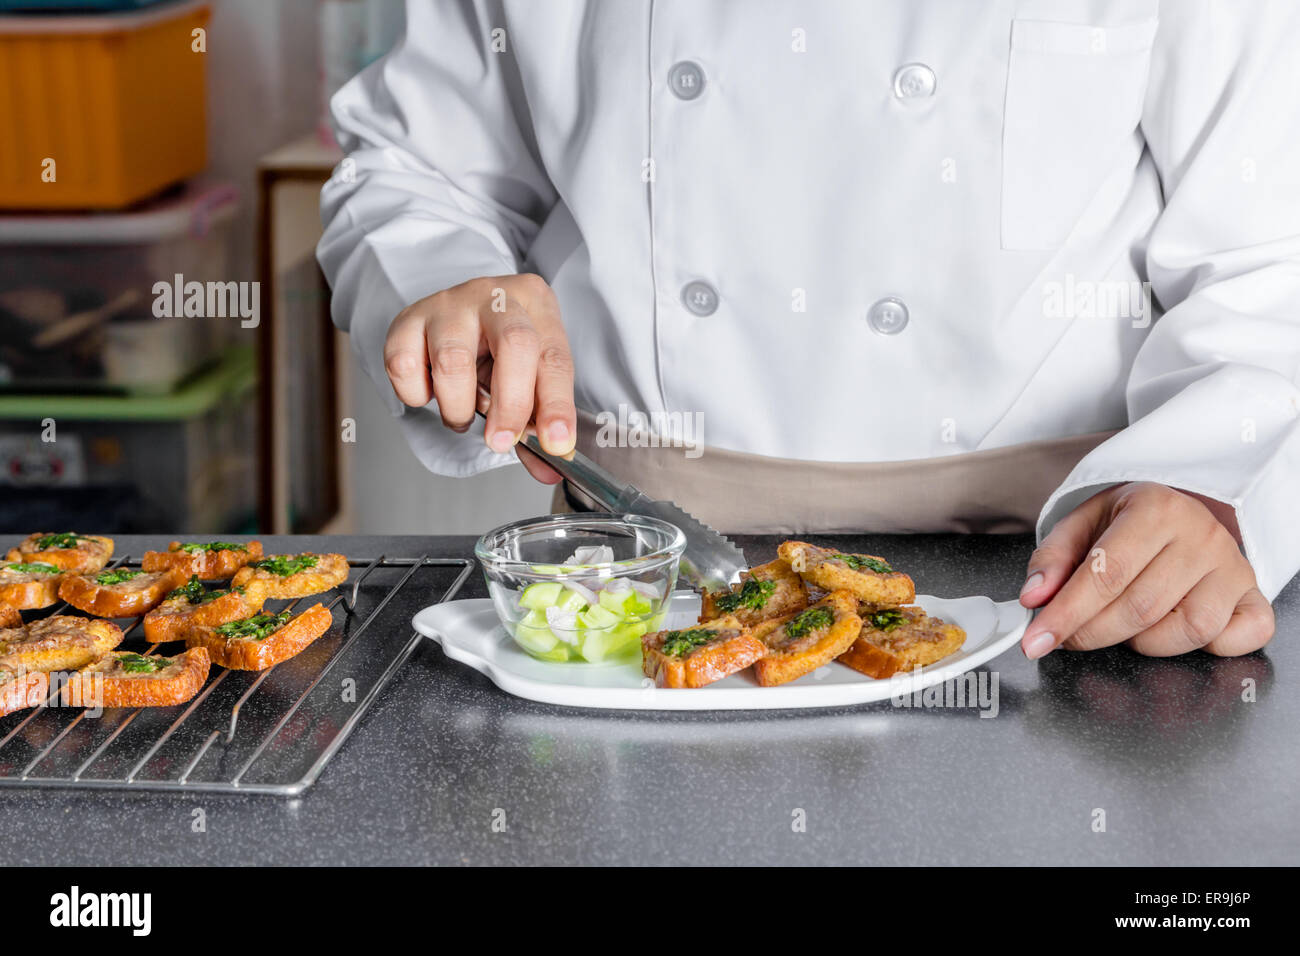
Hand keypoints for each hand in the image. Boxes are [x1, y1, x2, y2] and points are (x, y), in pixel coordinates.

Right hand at [382, 274, 574, 483]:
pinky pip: (405, 366)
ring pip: (453, 361)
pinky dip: (417, 394)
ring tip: (460, 414)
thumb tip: (549, 469)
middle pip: (514, 345)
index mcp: (537, 304)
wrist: (458, 314)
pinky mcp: (408, 319)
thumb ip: (538, 423)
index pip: (554, 358)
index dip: (556, 406)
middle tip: (501, 442)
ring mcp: (449, 303)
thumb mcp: (529, 376)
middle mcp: (495, 296)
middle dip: (511, 405)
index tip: (556, 444)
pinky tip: (431, 391)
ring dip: (458, 406)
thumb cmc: (499, 349)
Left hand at [1019, 482, 1273, 658]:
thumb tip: (1034, 597)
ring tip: (1124, 624)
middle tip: (1070, 636)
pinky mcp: (1253, 595)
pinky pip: (1239, 637)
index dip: (1067, 614)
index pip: (1106, 573)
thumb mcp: (1081, 524)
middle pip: (1141, 608)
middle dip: (1093, 633)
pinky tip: (1175, 630)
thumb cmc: (1127, 521)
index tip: (1037, 641)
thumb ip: (1052, 559)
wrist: (1179, 510)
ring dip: (1145, 642)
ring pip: (1189, 629)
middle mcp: (1201, 536)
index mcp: (1155, 509)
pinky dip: (1208, 647)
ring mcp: (1233, 567)